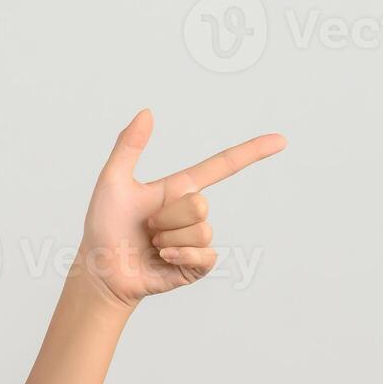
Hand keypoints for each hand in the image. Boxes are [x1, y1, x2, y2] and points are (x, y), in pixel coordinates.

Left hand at [72, 109, 285, 310]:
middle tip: (145, 226)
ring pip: (201, 230)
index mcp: (178, 189)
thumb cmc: (104, 227)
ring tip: (151, 244)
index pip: (222, 166)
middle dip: (166, 216)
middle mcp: (191, 213)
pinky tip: (163, 258)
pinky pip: (205, 253)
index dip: (251, 152)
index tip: (280, 140)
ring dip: (169, 238)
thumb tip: (147, 112)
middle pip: (200, 204)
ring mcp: (197, 239)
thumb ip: (129, 147)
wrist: (101, 271)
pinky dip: (179, 254)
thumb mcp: (112, 182)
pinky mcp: (197, 264)